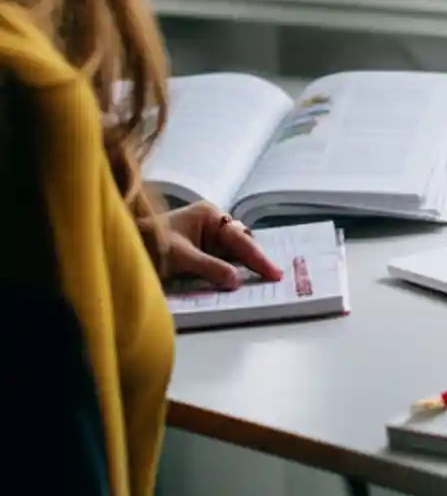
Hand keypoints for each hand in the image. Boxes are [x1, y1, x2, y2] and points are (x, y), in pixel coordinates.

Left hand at [155, 202, 283, 288]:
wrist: (121, 244)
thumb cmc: (148, 243)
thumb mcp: (181, 256)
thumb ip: (210, 267)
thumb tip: (236, 280)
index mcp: (210, 215)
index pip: (240, 239)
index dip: (258, 258)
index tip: (275, 273)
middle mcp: (212, 223)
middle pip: (241, 244)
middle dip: (254, 260)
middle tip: (271, 278)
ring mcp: (206, 236)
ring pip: (233, 253)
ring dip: (242, 267)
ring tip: (260, 280)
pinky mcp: (200, 250)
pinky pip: (222, 261)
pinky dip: (229, 271)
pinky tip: (236, 280)